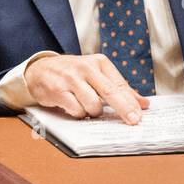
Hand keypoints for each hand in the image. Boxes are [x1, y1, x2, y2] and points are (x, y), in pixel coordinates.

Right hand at [23, 54, 149, 124]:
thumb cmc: (72, 74)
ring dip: (93, 112)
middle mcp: (86, 68)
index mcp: (98, 62)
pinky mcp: (58, 90)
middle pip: (110, 92)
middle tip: (133, 121)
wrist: (39, 70)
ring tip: (88, 107)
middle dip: (124, 109)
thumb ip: (118, 89)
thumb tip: (143, 104)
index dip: (131, 101)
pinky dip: (79, 114)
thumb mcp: (96, 75)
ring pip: (93, 105)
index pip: (119, 84)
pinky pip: (76, 110)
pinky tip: (75, 108)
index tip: (140, 114)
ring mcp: (71, 78)